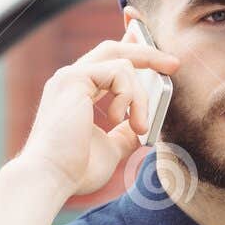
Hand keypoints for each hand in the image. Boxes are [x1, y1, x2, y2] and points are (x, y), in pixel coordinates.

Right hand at [17, 37, 178, 196]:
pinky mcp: (74, 78)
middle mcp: (70, 80)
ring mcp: (70, 77)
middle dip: (147, 52)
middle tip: (173, 64)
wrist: (50, 179)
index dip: (130, 45)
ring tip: (140, 126)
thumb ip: (124, 133)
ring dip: (140, 95)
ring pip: (122, 62)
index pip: (106, 59)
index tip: (152, 45)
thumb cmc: (75, 170)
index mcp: (75, 92)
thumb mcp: (110, 149)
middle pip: (114, 48)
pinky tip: (121, 120)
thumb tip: (140, 128)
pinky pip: (118, 71)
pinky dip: (130, 96)